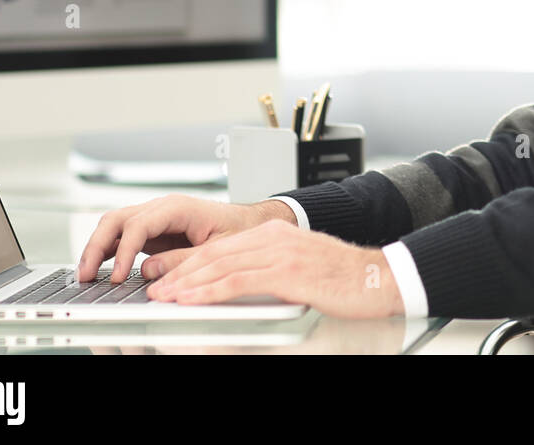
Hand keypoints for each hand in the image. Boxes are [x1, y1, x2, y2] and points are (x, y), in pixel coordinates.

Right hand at [78, 194, 293, 282]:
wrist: (250, 223)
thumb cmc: (238, 230)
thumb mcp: (217, 248)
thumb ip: (183, 259)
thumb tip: (148, 270)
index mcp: (177, 207)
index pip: (139, 225)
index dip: (125, 251)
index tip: (118, 276)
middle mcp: (161, 208)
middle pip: (117, 219)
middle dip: (97, 245)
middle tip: (86, 274)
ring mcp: (154, 218)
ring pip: (114, 225)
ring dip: (96, 247)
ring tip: (85, 274)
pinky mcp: (152, 231)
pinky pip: (121, 236)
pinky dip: (107, 250)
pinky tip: (97, 268)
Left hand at [144, 221, 404, 318]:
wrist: (376, 278)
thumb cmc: (344, 278)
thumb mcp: (302, 265)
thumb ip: (273, 268)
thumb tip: (243, 283)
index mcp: (277, 234)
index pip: (222, 247)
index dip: (191, 263)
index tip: (170, 277)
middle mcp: (275, 238)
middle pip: (215, 253)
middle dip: (181, 272)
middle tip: (156, 287)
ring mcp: (280, 253)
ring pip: (220, 265)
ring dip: (187, 283)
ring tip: (165, 295)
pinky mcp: (286, 272)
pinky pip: (237, 281)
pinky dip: (209, 291)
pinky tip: (192, 299)